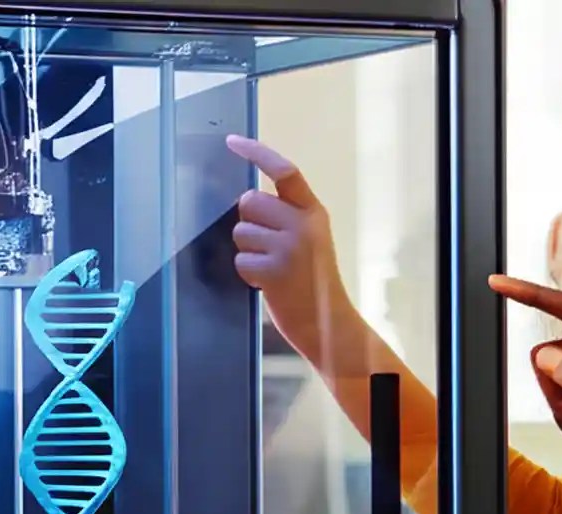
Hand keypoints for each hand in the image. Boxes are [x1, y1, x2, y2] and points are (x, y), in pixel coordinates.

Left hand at [225, 135, 345, 346]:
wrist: (329, 324)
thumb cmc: (312, 282)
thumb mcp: (310, 240)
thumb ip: (287, 217)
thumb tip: (247, 200)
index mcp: (314, 212)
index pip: (285, 171)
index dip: (257, 153)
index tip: (233, 141)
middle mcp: (304, 224)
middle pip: (250, 200)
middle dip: (248, 221)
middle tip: (265, 245)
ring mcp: (290, 247)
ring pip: (241, 231)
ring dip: (248, 251)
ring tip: (271, 268)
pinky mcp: (274, 271)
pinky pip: (241, 259)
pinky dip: (248, 273)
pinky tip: (268, 284)